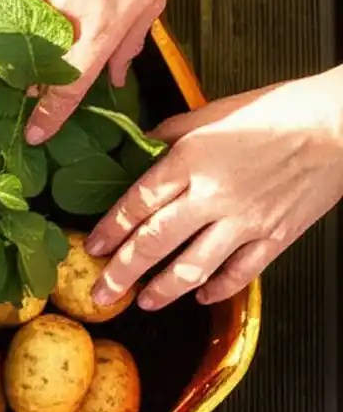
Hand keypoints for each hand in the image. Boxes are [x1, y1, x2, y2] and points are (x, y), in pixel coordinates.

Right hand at [0, 0, 175, 143]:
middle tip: (36, 80)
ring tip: (31, 37)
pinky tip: (23, 5)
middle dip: (34, 80)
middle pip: (34, 68)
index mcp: (98, 29)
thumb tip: (115, 77)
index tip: (34, 134)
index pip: (67, 90)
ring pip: (11, 37)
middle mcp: (61, 14)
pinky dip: (6, 11)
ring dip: (19, 45)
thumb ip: (130, 42)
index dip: (49, 118)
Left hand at [84, 69, 342, 308]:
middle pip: (155, 242)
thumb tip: (142, 145)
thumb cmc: (279, 110)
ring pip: (193, 267)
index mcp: (190, 161)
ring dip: (163, 290)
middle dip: (122, 272)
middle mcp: (212, 195)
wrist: (340, 123)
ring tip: (144, 301)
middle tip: (102, 292)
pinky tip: (200, 296)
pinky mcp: (275, 237)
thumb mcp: (212, 112)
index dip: (110, 230)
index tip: (92, 247)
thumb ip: (171, 134)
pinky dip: (217, 289)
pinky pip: (239, 273)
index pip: (136, 203)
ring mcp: (245, 221)